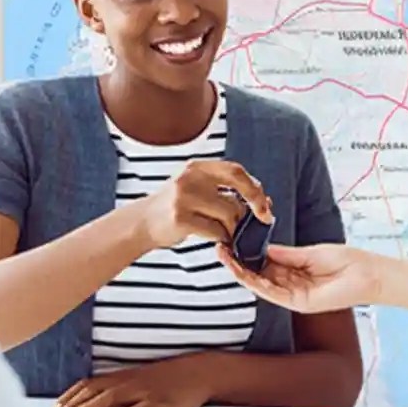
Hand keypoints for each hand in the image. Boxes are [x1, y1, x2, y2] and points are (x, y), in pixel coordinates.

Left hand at [53, 354, 214, 406]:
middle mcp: (131, 382)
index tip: (56, 406)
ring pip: (113, 398)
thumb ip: (119, 385)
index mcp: (124, 376)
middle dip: (76, 402)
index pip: (91, 383)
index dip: (72, 394)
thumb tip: (95, 396)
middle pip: (97, 391)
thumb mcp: (141, 377)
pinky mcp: (161, 402)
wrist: (199, 371)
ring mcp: (145, 391)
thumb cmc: (169, 376)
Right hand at [133, 160, 272, 248]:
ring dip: (234, 229)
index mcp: (197, 167)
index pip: (236, 172)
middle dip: (253, 211)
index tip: (265, 205)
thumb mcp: (197, 188)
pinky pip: (216, 231)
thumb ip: (226, 190)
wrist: (142, 222)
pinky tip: (217, 239)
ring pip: (229, 216)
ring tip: (227, 232)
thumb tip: (264, 201)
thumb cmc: (177, 206)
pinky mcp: (180, 219)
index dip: (255, 188)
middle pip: (236, 195)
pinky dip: (222, 239)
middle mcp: (190, 178)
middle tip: (259, 222)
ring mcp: (184, 198)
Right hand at [217, 243, 384, 313]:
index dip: (245, 254)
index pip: (262, 263)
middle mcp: (289, 282)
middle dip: (237, 263)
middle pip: (257, 274)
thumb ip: (285, 254)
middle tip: (220, 250)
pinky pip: (273, 294)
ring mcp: (292, 294)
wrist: (367, 274)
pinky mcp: (298, 303)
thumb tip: (262, 247)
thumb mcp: (310, 252)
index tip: (229, 243)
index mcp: (292, 268)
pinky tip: (245, 274)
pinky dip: (258, 284)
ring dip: (242, 274)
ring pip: (260, 285)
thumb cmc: (345, 261)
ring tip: (226, 260)